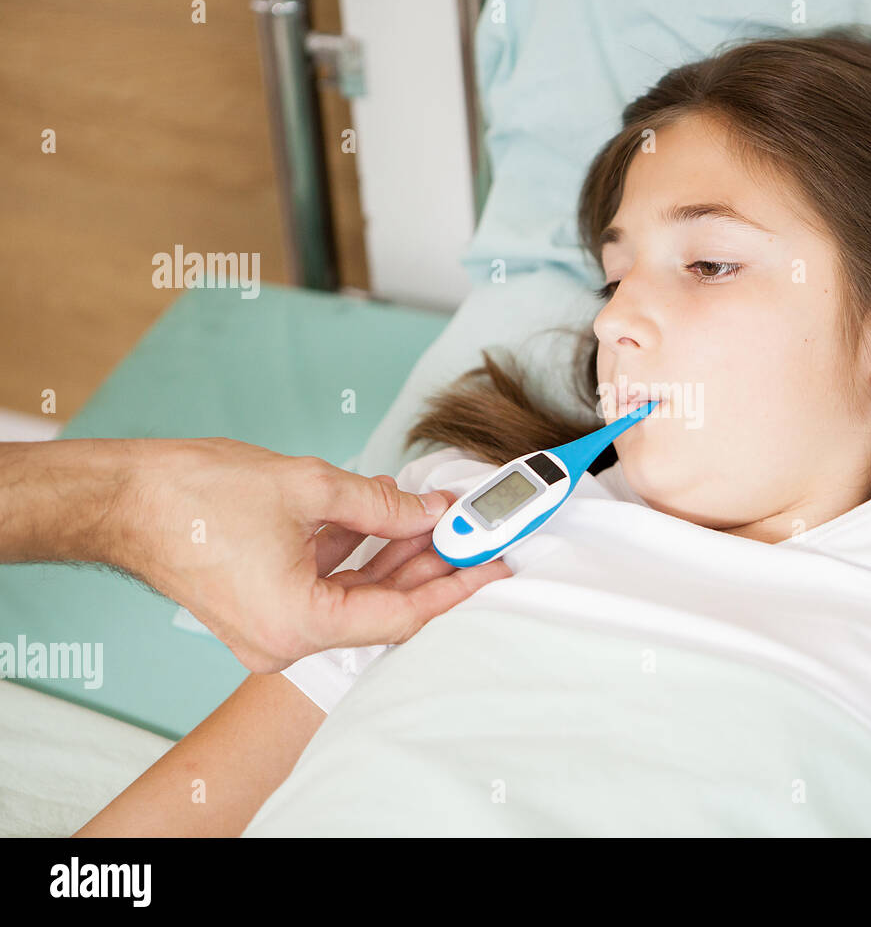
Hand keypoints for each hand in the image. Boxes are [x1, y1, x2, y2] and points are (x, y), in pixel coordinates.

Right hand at [113, 437, 510, 672]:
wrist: (122, 499)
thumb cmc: (193, 496)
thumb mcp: (309, 487)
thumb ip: (382, 505)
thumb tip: (432, 512)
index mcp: (299, 626)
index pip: (401, 616)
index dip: (454, 588)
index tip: (492, 567)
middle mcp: (286, 640)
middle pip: (382, 607)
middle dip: (429, 565)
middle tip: (471, 533)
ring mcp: (272, 627)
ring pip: (356, 593)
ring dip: (395, 554)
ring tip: (435, 517)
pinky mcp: (262, 606)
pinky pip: (325, 584)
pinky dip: (356, 552)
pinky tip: (386, 516)